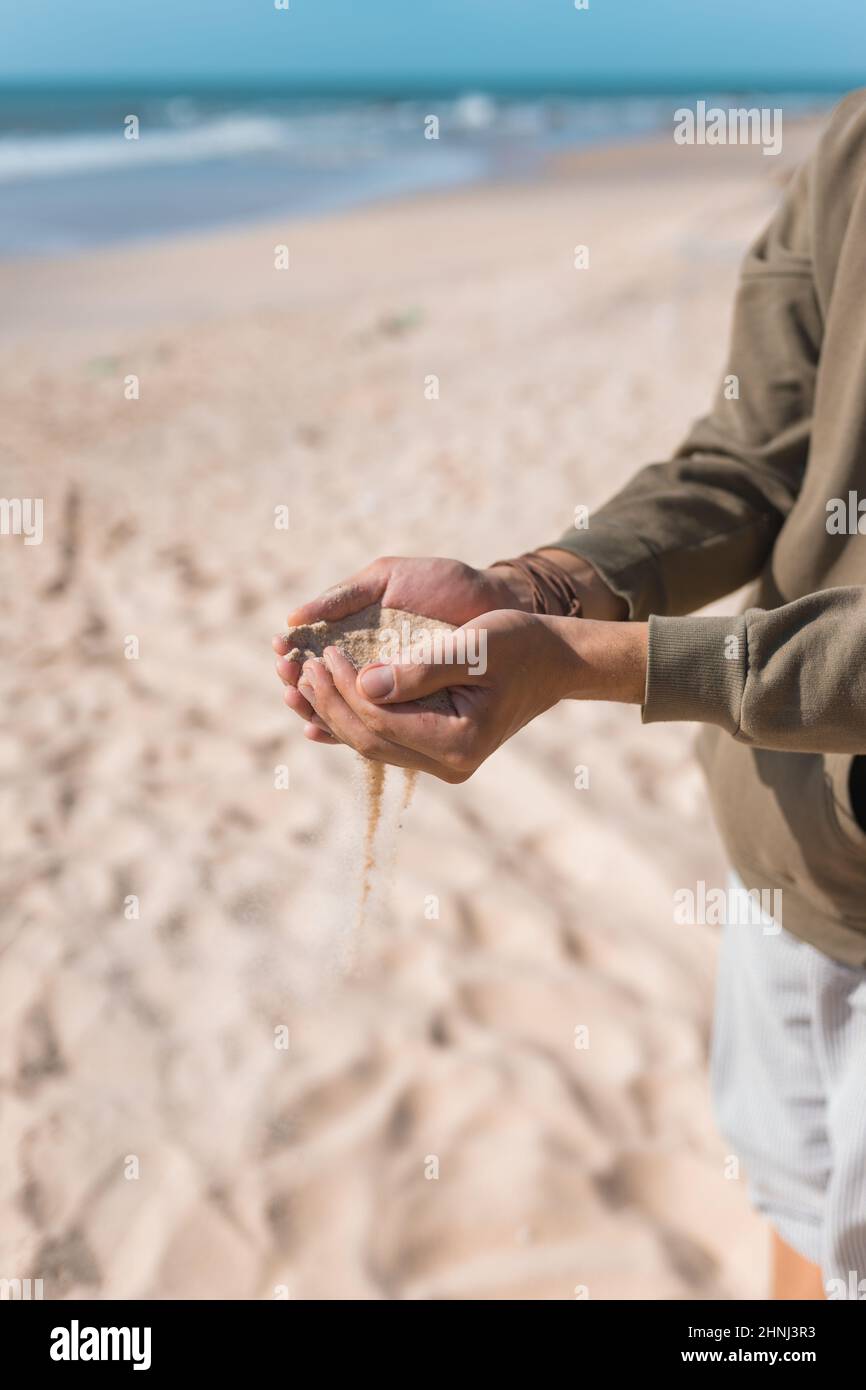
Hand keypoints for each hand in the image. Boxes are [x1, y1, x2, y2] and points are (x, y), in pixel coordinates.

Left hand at [272, 555, 530, 743]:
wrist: (553, 661)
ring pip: (370, 743)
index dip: (343, 688)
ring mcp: (443, 763)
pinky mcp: (436, 752)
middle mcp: (449, 764)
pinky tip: (316, 713)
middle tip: (300, 666)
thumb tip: (363, 686)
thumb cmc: (518, 643)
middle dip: (329, 703)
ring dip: (331, 713)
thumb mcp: (474, 646)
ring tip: (299, 682)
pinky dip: (349, 723)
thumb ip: (421, 669)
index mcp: (459, 743)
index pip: (380, 721)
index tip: (321, 653)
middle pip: (368, 739)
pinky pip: (383, 741)